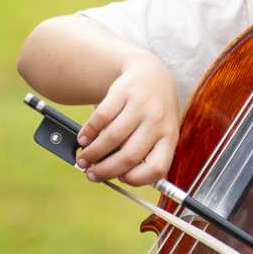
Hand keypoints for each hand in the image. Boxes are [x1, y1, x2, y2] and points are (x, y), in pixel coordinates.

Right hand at [74, 51, 179, 185]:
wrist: (151, 73)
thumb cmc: (153, 112)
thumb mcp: (160, 131)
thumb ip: (144, 152)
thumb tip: (114, 175)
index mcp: (170, 137)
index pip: (157, 167)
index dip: (137, 179)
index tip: (121, 180)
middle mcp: (158, 121)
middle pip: (129, 156)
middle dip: (106, 170)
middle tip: (91, 174)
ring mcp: (141, 105)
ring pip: (112, 137)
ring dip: (93, 153)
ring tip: (83, 159)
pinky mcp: (124, 91)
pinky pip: (102, 117)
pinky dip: (88, 132)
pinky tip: (83, 139)